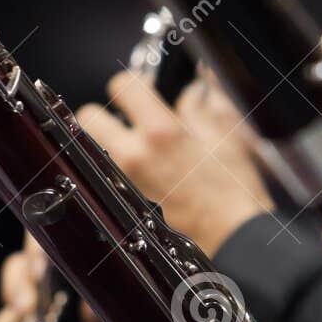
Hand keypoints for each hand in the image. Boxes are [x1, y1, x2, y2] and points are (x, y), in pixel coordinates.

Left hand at [77, 71, 273, 255]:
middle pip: (88, 116)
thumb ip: (199, 107)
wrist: (231, 237)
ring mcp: (124, 182)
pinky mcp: (124, 203)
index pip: (122, 85)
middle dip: (104, 114)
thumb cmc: (233, 190)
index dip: (132, 84)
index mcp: (161, 131)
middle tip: (126, 121)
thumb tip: (190, 92)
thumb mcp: (224, 137)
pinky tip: (140, 173)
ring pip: (90, 148)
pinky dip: (113, 169)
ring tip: (132, 148)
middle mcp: (134, 155)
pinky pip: (104, 176)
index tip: (142, 92)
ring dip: (104, 143)